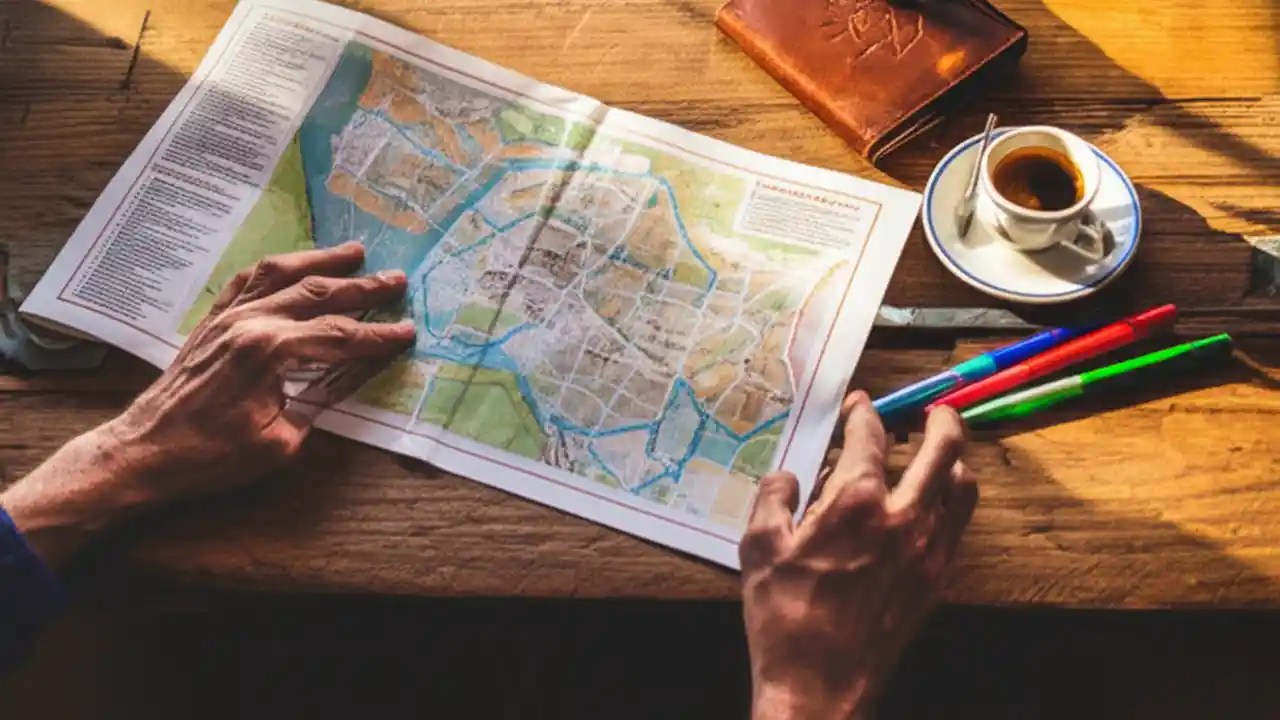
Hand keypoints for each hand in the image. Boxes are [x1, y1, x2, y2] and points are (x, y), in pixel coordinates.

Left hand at [1, 243, 414, 565]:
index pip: (338, 337)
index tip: (407, 332)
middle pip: (317, 294)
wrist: (145, 452)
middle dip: (362, 288)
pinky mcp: (212, 322)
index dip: (377, 337)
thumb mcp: (279, 442)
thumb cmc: (211, 457)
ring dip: (322, 261)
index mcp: (269, 351)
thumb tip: (344, 380)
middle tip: (396, 279)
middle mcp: (249, 323)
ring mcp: (227, 317)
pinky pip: (248, 281)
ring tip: (355, 251)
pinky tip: (293, 264)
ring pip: (282, 275)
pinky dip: (276, 269)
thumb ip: (316, 405)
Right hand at [740, 391, 976, 719]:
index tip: (860, 404)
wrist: (820, 684)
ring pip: (962, 486)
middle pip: (942, 449)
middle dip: (940, 420)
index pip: (870, 436)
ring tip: (942, 452)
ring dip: (955, 460)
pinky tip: (938, 502)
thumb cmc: (785, 617)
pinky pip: (960, 525)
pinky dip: (955, 501)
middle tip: (932, 410)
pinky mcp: (936, 578)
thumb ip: (773, 498)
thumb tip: (788, 477)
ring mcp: (927, 548)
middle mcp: (903, 516)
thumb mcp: (758, 548)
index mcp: (856, 501)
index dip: (865, 412)